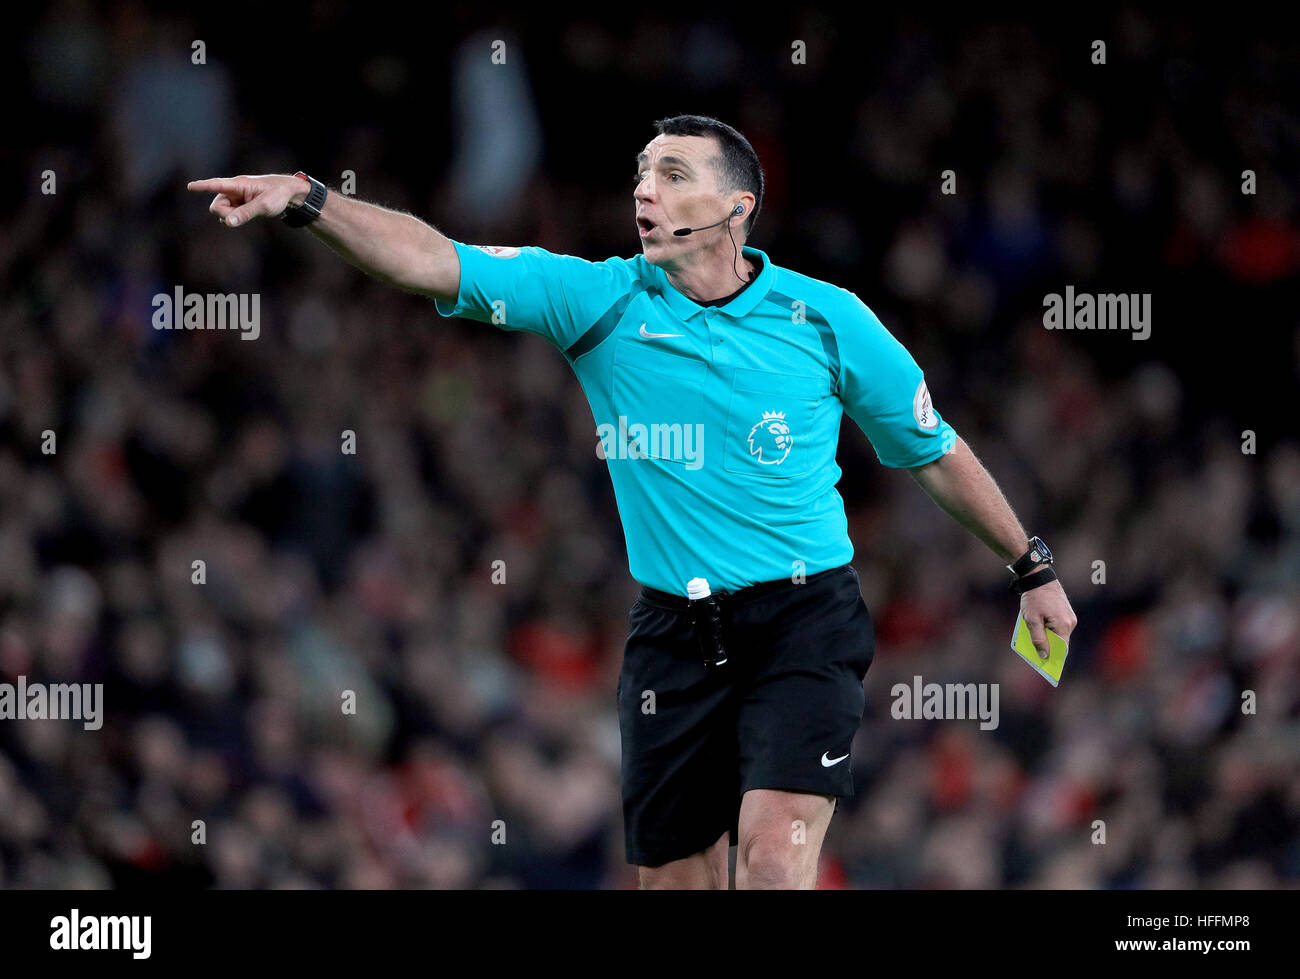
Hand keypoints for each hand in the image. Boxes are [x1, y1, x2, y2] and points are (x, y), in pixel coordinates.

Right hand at [186, 174, 307, 227]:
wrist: (289, 192)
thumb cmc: (277, 195)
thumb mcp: (264, 206)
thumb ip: (245, 214)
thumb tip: (227, 223)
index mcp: (238, 184)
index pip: (216, 184)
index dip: (202, 186)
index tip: (189, 186)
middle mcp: (233, 189)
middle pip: (217, 205)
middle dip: (224, 215)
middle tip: (241, 218)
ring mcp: (236, 197)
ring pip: (222, 211)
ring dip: (231, 216)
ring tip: (250, 213)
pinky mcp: (239, 203)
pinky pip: (230, 213)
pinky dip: (235, 217)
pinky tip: (247, 214)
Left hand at [1020, 578, 1075, 659]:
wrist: (1039, 578)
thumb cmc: (1034, 598)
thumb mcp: (1031, 620)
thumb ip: (1038, 638)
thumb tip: (1044, 655)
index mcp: (1063, 625)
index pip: (1061, 648)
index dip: (1053, 658)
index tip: (1046, 667)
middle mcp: (1070, 622)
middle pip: (1060, 643)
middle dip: (1049, 649)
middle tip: (1038, 658)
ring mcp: (1070, 618)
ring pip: (1059, 635)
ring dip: (1049, 640)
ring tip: (1035, 646)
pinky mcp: (1066, 613)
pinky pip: (1059, 627)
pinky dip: (1050, 631)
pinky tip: (1039, 633)